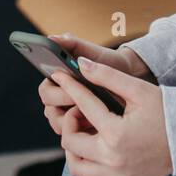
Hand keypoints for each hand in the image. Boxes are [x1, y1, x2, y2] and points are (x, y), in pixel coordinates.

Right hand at [38, 33, 152, 134]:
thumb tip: (52, 38)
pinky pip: (78, 137)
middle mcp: (60, 100)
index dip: (56, 93)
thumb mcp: (92, 52)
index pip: (45, 92)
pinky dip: (86, 133)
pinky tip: (101, 126)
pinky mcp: (85, 128)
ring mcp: (72, 116)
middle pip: (51, 112)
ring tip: (94, 116)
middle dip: (67, 109)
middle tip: (84, 105)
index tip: (72, 91)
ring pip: (63, 128)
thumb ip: (72, 43)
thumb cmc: (109, 62)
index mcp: (58, 81)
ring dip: (76, 123)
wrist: (129, 76)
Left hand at [51, 56, 172, 175]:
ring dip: (75, 147)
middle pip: (70, 143)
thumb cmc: (168, 112)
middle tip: (80, 111)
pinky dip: (91, 161)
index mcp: (116, 134)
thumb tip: (80, 64)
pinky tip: (99, 144)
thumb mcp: (138, 90)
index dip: (70, 87)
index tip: (59, 77)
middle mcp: (114, 160)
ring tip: (87, 130)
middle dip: (69, 122)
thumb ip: (107, 76)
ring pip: (77, 167)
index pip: (82, 106)